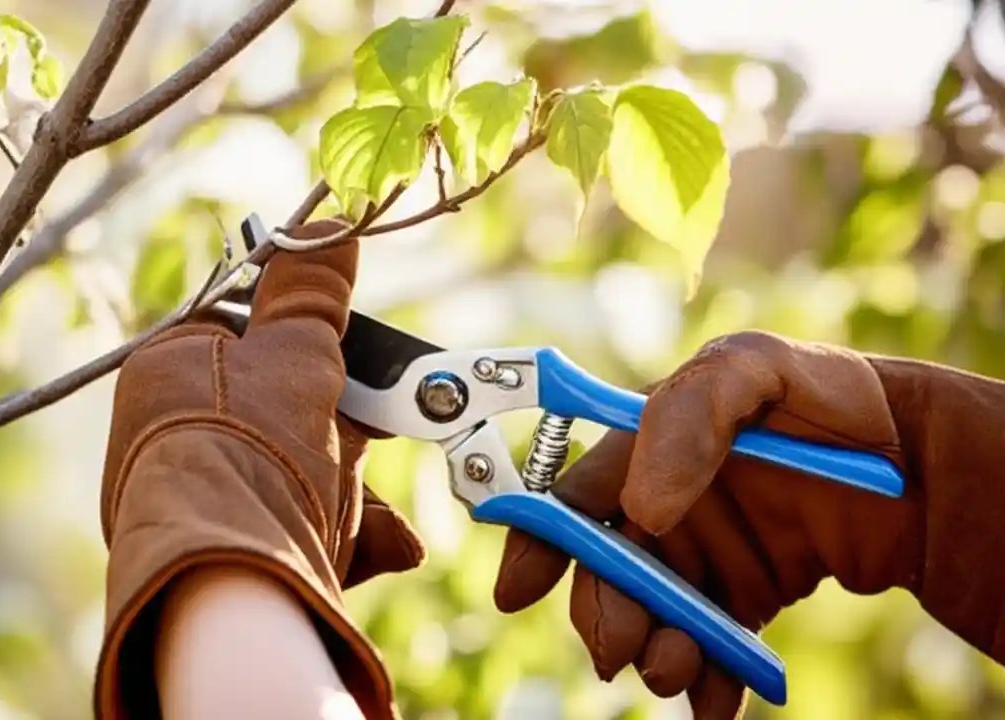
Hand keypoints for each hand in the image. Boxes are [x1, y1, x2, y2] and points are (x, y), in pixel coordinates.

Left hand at [97, 222, 422, 718]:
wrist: (231, 582)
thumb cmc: (249, 456)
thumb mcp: (294, 355)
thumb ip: (311, 291)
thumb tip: (329, 225)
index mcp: (169, 374)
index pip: (245, 338)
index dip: (308, 349)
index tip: (351, 364)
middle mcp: (173, 439)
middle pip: (284, 415)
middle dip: (343, 436)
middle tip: (368, 440)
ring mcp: (201, 503)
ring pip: (300, 480)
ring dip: (355, 496)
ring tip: (376, 518)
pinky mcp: (231, 558)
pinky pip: (300, 531)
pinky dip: (349, 538)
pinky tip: (385, 546)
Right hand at [493, 331, 1004, 717]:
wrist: (921, 466)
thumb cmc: (833, 400)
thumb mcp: (757, 368)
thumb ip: (692, 413)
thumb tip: (645, 505)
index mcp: (646, 448)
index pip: (571, 497)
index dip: (535, 541)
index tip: (518, 590)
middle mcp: (663, 506)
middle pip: (603, 572)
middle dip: (601, 615)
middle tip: (623, 650)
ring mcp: (702, 557)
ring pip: (649, 619)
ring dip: (650, 655)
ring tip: (679, 669)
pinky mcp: (744, 601)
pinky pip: (709, 652)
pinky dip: (705, 686)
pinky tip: (717, 702)